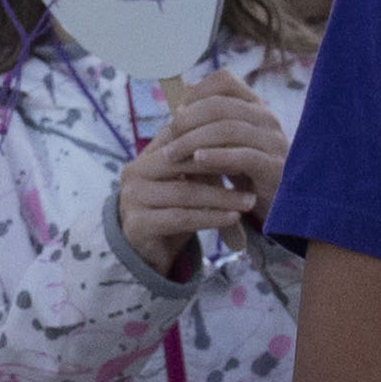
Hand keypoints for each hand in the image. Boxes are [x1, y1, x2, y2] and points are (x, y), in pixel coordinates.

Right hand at [112, 84, 287, 271]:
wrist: (148, 251)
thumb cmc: (173, 209)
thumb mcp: (186, 180)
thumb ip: (200, 160)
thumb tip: (235, 130)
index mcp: (146, 156)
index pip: (179, 137)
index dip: (211, 139)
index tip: (243, 144)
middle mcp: (133, 173)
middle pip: (181, 162)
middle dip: (218, 165)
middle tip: (249, 169)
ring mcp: (132, 199)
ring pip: (184, 192)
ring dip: (221, 196)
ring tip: (248, 200)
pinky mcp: (137, 224)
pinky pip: (180, 218)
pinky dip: (210, 217)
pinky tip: (232, 218)